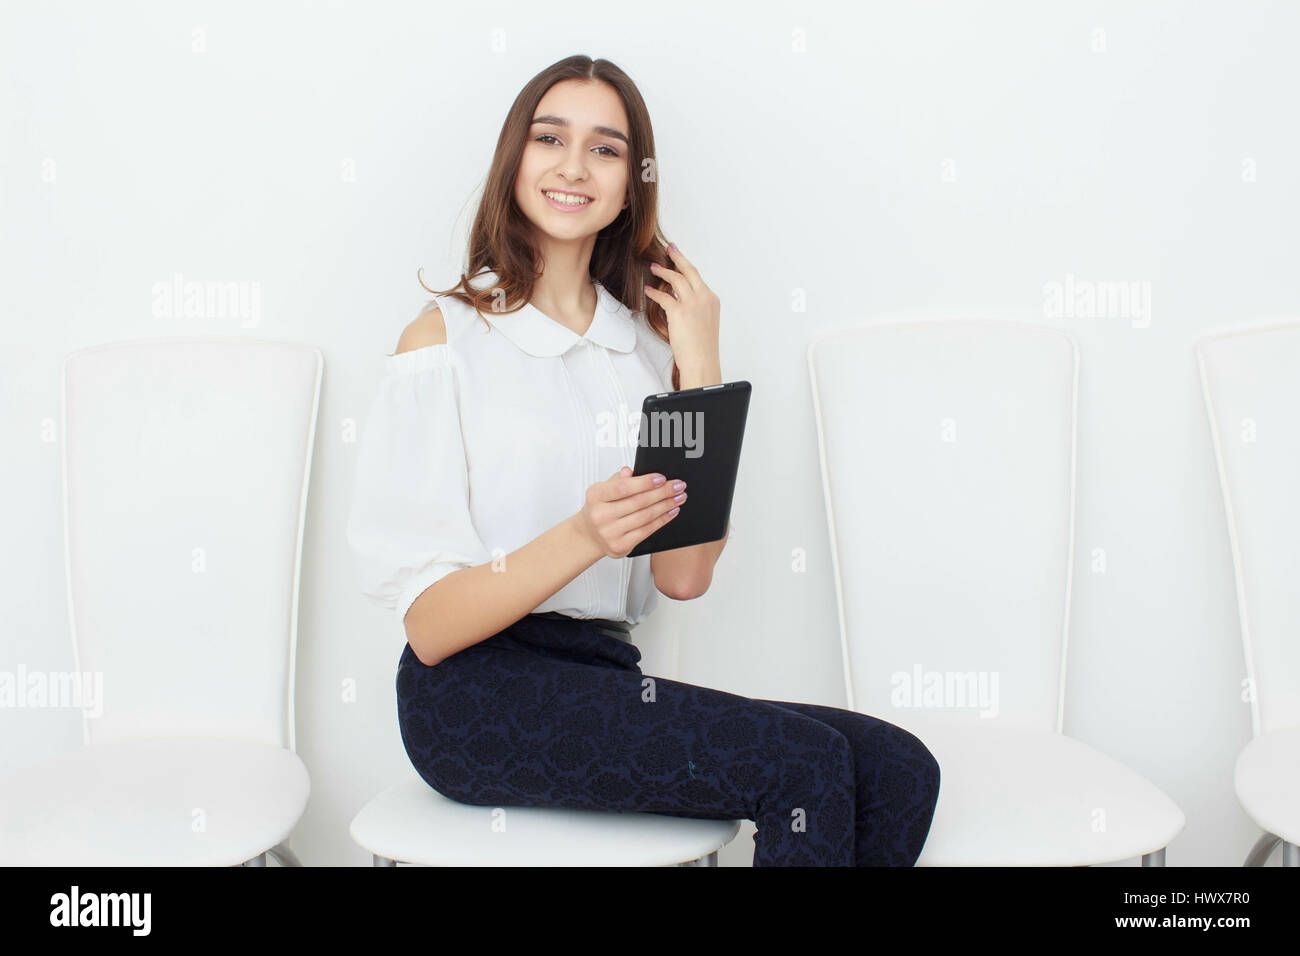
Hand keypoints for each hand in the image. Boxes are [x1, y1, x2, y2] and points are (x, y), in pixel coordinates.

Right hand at [576, 466, 686, 557]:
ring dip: (666, 506)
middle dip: (662, 493)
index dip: (645, 482)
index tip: (662, 478)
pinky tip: (671, 511)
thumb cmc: (600, 508)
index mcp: (595, 496)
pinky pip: (646, 531)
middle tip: (678, 486)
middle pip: (638, 502)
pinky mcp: (620, 546)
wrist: (589, 535)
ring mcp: (610, 533)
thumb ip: (618, 480)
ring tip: (678, 497)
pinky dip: (662, 520)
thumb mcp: (604, 490)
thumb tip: (630, 471)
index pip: (623, 487)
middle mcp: (600, 515)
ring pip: (645, 517)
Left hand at [644, 244, 719, 378]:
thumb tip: (681, 301)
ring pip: (676, 279)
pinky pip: (663, 296)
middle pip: (689, 270)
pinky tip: (648, 290)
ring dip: (663, 272)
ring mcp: (692, 304)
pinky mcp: (679, 312)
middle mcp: (704, 298)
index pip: (697, 277)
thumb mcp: (705, 322)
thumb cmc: (703, 348)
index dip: (686, 266)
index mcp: (712, 300)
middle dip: (677, 257)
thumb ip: (696, 308)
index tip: (679, 257)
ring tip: (654, 268)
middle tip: (669, 248)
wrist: (702, 361)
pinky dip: (654, 292)